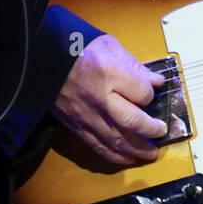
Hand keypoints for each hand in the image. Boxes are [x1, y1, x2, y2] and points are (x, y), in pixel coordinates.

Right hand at [52, 34, 167, 166]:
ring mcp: (86, 115)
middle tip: (161, 131)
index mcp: (107, 72)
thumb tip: (156, 81)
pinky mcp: (75, 127)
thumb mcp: (108, 45)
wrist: (41, 60)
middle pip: (132, 121)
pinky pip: (98, 146)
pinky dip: (116, 156)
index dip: (151, 94)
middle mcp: (98, 97)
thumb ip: (134, 65)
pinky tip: (128, 158)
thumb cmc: (77, 48)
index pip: (141, 92)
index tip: (153, 91)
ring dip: (138, 150)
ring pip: (117, 140)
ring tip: (151, 152)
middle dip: (151, 129)